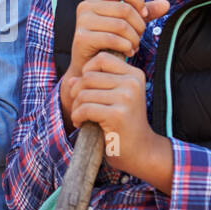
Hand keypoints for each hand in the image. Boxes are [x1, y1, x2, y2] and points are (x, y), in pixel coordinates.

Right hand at [60, 0, 167, 123]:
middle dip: (139, 26)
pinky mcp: (81, 38)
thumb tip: (167, 4)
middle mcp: (85, 6)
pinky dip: (125, 47)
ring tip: (134, 47)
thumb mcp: (128, 25)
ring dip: (134, 39)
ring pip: (120, 25)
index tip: (144, 15)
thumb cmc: (109, 44)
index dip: (137, 0)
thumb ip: (145, 13)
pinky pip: (112, 39)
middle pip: (124, 9)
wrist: (90, 67)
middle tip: (140, 38)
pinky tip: (128, 52)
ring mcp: (82, 21)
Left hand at [66, 51, 170, 182]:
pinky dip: (77, 117)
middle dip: (77, 92)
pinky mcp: (117, 114)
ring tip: (81, 117)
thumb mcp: (112, 99)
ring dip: (76, 107)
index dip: (87, 70)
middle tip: (80, 107)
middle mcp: (132, 83)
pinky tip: (81, 123)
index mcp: (135, 75)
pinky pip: (85, 109)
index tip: (86, 88)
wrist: (140, 151)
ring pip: (84, 93)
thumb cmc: (123, 124)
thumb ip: (93, 85)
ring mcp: (126, 98)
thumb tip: (70, 80)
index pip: (102, 58)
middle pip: (89, 76)